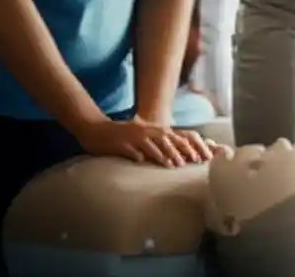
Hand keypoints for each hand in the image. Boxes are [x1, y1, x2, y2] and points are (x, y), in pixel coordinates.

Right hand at [74, 117, 214, 166]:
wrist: (96, 129)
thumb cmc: (122, 135)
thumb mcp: (142, 135)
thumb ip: (157, 142)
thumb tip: (177, 154)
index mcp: (153, 129)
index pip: (175, 137)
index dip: (187, 146)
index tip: (198, 157)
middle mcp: (145, 131)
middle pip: (167, 140)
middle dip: (179, 151)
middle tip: (189, 162)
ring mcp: (133, 137)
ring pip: (151, 145)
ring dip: (162, 154)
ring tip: (172, 165)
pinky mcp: (121, 144)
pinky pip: (131, 150)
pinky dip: (137, 155)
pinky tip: (141, 161)